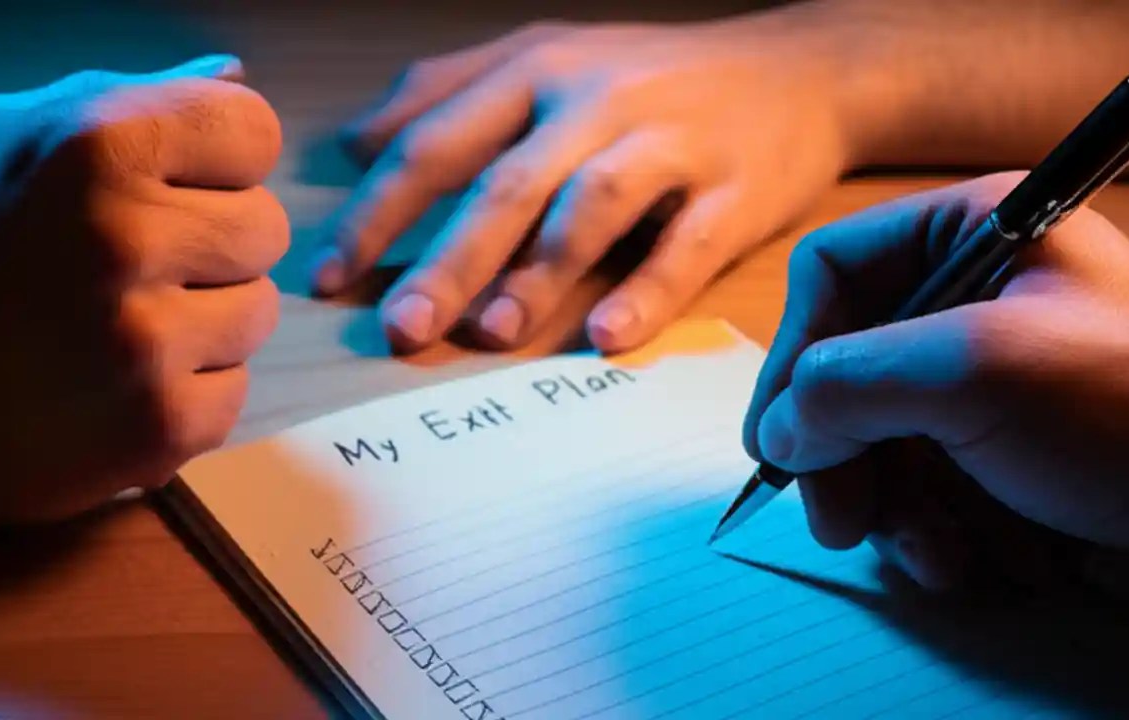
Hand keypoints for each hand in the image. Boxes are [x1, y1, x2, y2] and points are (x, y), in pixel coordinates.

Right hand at [0, 55, 286, 535]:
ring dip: (208, 322)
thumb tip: (231, 75)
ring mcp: (149, 339)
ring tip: (124, 329)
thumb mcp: (15, 146)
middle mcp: (128, 235)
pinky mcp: (167, 423)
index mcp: (98, 145)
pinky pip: (237, 388)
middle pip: (267, 226)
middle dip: (213, 247)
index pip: (253, 130)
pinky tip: (121, 386)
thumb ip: (133, 100)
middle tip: (132, 269)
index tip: (173, 188)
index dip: (219, 162)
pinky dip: (190, 392)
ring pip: (260, 310)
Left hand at [313, 14, 856, 352]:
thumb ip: (445, 87)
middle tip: (402, 328)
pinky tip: (608, 334)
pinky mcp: (732, 192)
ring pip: (592, 207)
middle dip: (448, 258)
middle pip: (507, 183)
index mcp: (536, 70)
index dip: (380, 211)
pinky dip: (647, 290)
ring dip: (538, 273)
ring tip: (490, 332)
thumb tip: (355, 141)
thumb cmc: (650, 74)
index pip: (439, 142)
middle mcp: (596, 101)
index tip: (331, 277)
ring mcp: (669, 143)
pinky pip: (685, 246)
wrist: (797, 68)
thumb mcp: (543, 52)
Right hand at [742, 173, 1128, 615]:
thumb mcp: (975, 370)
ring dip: (891, 508)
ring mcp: (990, 385)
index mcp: (975, 236)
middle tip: (838, 522)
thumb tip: (777, 433)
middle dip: (841, 454)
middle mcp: (975, 303)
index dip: (794, 351)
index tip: (780, 436)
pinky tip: (971, 561)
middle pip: (846, 370)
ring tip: (934, 551)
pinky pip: (924, 490)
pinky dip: (932, 532)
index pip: (834, 273)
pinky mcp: (1006, 459)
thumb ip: (846, 385)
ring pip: (878, 442)